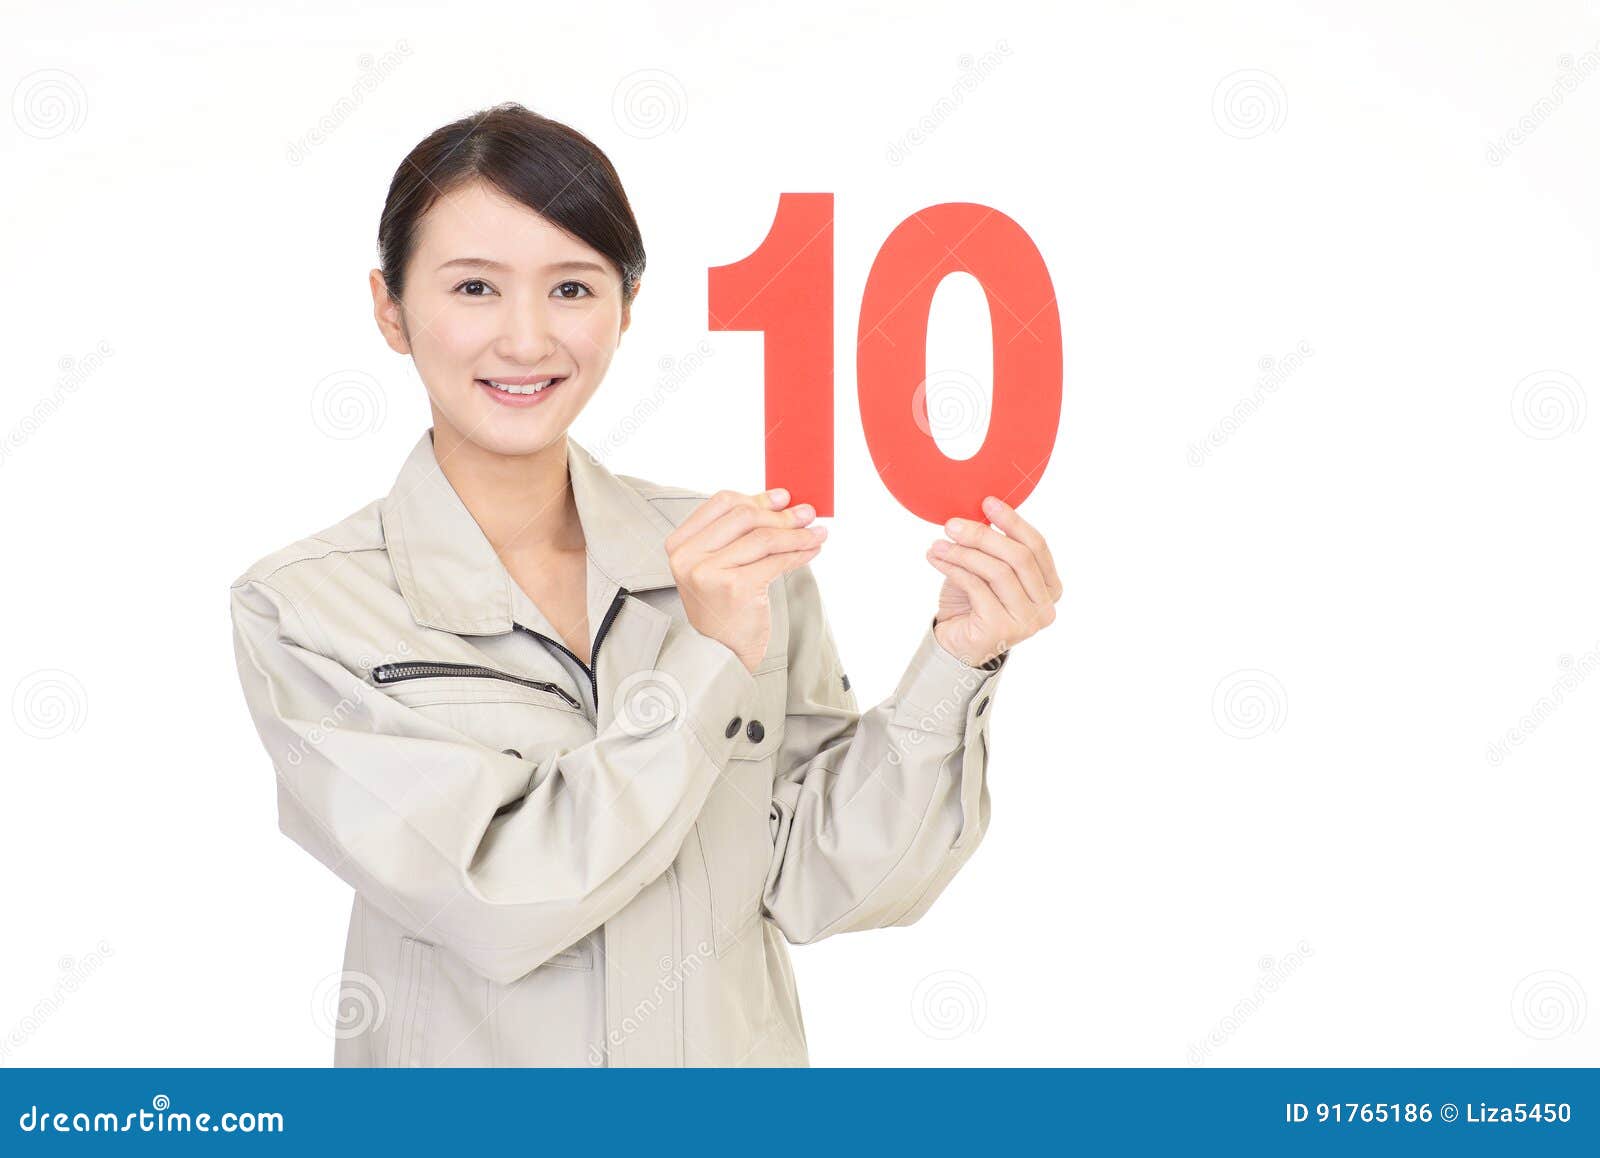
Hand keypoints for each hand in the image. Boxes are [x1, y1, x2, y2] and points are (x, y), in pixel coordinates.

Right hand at [667, 487, 827, 672]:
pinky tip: (812, 550)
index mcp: (680, 544)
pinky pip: (776, 561)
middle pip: (744, 516)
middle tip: (807, 513)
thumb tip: (780, 501)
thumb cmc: (723, 607)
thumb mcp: (717, 566)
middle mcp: (689, 557)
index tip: (783, 497)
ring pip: (764, 538)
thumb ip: (736, 534)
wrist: (721, 653)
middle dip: (781, 514)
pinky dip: (799, 552)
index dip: (756, 497)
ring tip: (817, 533)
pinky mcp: (736, 588)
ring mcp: (709, 573)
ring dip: (796, 533)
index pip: (721, 503)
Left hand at [926, 494, 1060, 666]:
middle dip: (984, 535)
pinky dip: (954, 568)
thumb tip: (980, 510)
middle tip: (953, 524)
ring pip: (998, 571)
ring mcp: (1027, 621)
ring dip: (963, 552)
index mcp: (1050, 587)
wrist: (955, 643)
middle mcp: (1045, 606)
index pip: (1037, 546)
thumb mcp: (987, 568)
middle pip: (1019, 557)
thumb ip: (994, 546)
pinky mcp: (1001, 629)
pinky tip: (936, 559)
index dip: (1013, 521)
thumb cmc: (973, 603)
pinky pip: (977, 587)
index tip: (988, 502)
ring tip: (939, 544)